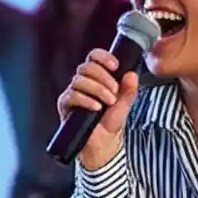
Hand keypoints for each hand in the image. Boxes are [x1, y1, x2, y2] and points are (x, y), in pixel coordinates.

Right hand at [57, 49, 139, 169]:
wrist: (103, 141)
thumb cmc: (110, 121)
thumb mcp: (125, 104)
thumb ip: (130, 89)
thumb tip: (131, 74)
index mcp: (96, 76)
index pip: (94, 56)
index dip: (103, 57)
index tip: (115, 66)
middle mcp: (82, 81)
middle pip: (86, 66)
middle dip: (103, 77)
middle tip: (114, 91)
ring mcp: (72, 92)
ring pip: (79, 80)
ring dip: (97, 89)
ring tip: (108, 102)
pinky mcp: (65, 104)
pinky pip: (72, 95)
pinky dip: (86, 100)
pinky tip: (97, 108)